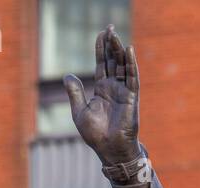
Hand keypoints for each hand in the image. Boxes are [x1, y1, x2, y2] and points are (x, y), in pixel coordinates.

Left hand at [64, 26, 140, 166]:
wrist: (108, 148)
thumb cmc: (95, 134)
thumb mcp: (80, 111)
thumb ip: (75, 92)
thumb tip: (67, 75)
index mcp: (102, 89)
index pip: (102, 64)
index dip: (101, 49)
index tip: (101, 34)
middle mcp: (114, 87)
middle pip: (113, 60)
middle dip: (111, 44)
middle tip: (109, 27)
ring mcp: (123, 91)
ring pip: (122, 65)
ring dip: (119, 49)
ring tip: (115, 34)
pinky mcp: (131, 96)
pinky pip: (132, 77)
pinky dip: (131, 63)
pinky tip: (129, 49)